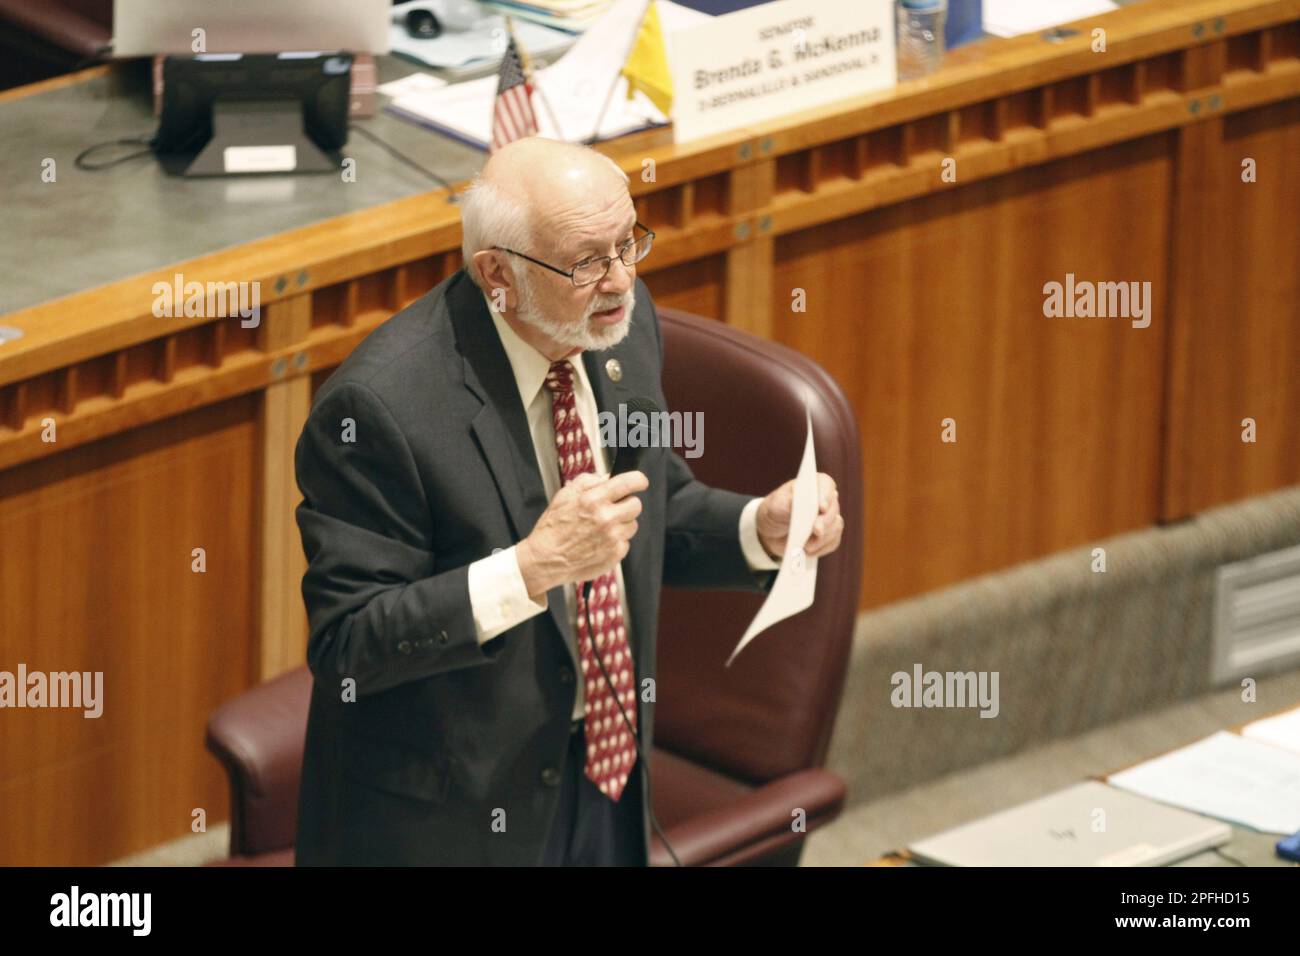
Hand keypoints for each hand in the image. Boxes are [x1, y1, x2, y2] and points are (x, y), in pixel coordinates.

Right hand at [517, 470, 647, 600]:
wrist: (546, 559)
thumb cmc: (553, 528)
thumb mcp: (564, 495)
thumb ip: (588, 481)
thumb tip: (606, 478)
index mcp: (594, 499)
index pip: (629, 483)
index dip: (639, 480)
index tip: (640, 482)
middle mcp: (606, 518)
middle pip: (636, 504)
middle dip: (626, 504)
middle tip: (613, 509)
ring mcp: (612, 538)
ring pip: (632, 525)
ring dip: (621, 524)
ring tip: (601, 529)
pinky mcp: (615, 554)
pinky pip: (625, 543)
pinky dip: (615, 542)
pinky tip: (599, 543)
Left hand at [755, 473, 842, 560]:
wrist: (771, 532)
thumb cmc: (774, 512)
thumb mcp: (775, 506)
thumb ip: (788, 503)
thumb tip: (800, 502)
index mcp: (813, 485)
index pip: (826, 484)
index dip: (826, 495)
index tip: (821, 507)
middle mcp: (825, 499)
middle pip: (833, 508)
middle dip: (824, 521)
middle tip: (815, 530)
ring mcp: (829, 518)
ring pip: (835, 527)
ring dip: (821, 539)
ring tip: (805, 546)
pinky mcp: (829, 535)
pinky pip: (833, 542)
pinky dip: (821, 549)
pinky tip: (808, 552)